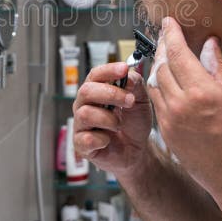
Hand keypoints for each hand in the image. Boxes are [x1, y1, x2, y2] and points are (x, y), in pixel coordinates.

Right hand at [72, 62, 152, 176]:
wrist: (137, 150)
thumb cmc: (134, 123)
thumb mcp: (140, 101)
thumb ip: (135, 85)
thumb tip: (128, 74)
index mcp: (96, 91)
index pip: (95, 75)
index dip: (108, 70)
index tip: (123, 69)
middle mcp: (84, 105)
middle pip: (86, 91)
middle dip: (110, 94)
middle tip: (130, 101)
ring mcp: (81, 125)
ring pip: (85, 114)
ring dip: (108, 119)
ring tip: (119, 125)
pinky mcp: (81, 145)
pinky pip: (86, 139)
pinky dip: (102, 139)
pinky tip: (109, 139)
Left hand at [147, 17, 221, 202]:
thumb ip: (218, 68)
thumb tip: (209, 43)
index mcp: (201, 92)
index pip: (178, 54)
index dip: (172, 35)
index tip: (169, 21)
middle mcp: (180, 105)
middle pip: (162, 66)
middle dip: (163, 47)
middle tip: (166, 34)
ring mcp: (170, 121)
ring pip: (154, 84)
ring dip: (157, 67)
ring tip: (165, 55)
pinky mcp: (166, 134)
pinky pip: (156, 103)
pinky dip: (158, 88)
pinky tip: (166, 82)